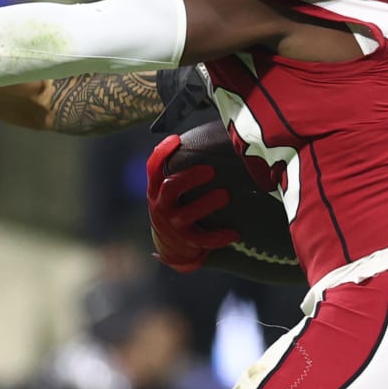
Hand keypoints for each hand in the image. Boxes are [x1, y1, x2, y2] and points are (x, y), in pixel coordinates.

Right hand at [146, 135, 239, 272]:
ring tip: (225, 195)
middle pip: (170, 188)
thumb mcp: (170, 193)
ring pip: (187, 213)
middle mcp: (161, 205)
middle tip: (210, 171)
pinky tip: (235, 233)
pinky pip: (203, 239)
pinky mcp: (186, 241)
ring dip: (207, 203)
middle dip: (190, 178)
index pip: (153, 168)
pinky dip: (219, 236)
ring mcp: (173, 224)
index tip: (176, 139)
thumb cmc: (177, 210)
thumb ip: (180, 173)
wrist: (171, 249)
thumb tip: (209, 142)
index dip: (162, 152)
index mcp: (156, 190)